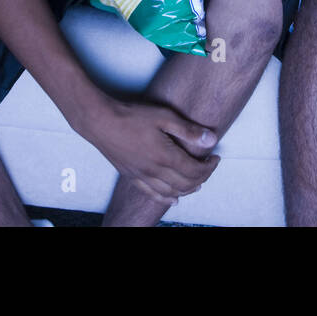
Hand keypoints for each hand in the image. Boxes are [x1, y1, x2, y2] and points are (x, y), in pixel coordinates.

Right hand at [79, 97, 219, 202]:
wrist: (101, 122)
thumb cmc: (132, 116)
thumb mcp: (164, 116)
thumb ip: (188, 130)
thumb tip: (211, 139)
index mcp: (165, 157)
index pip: (195, 170)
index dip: (209, 167)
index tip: (216, 157)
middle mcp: (154, 172)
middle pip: (186, 184)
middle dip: (202, 178)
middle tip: (209, 166)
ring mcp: (142, 177)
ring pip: (171, 192)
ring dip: (188, 190)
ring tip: (198, 181)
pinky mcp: (131, 177)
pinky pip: (153, 195)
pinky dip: (167, 199)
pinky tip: (174, 199)